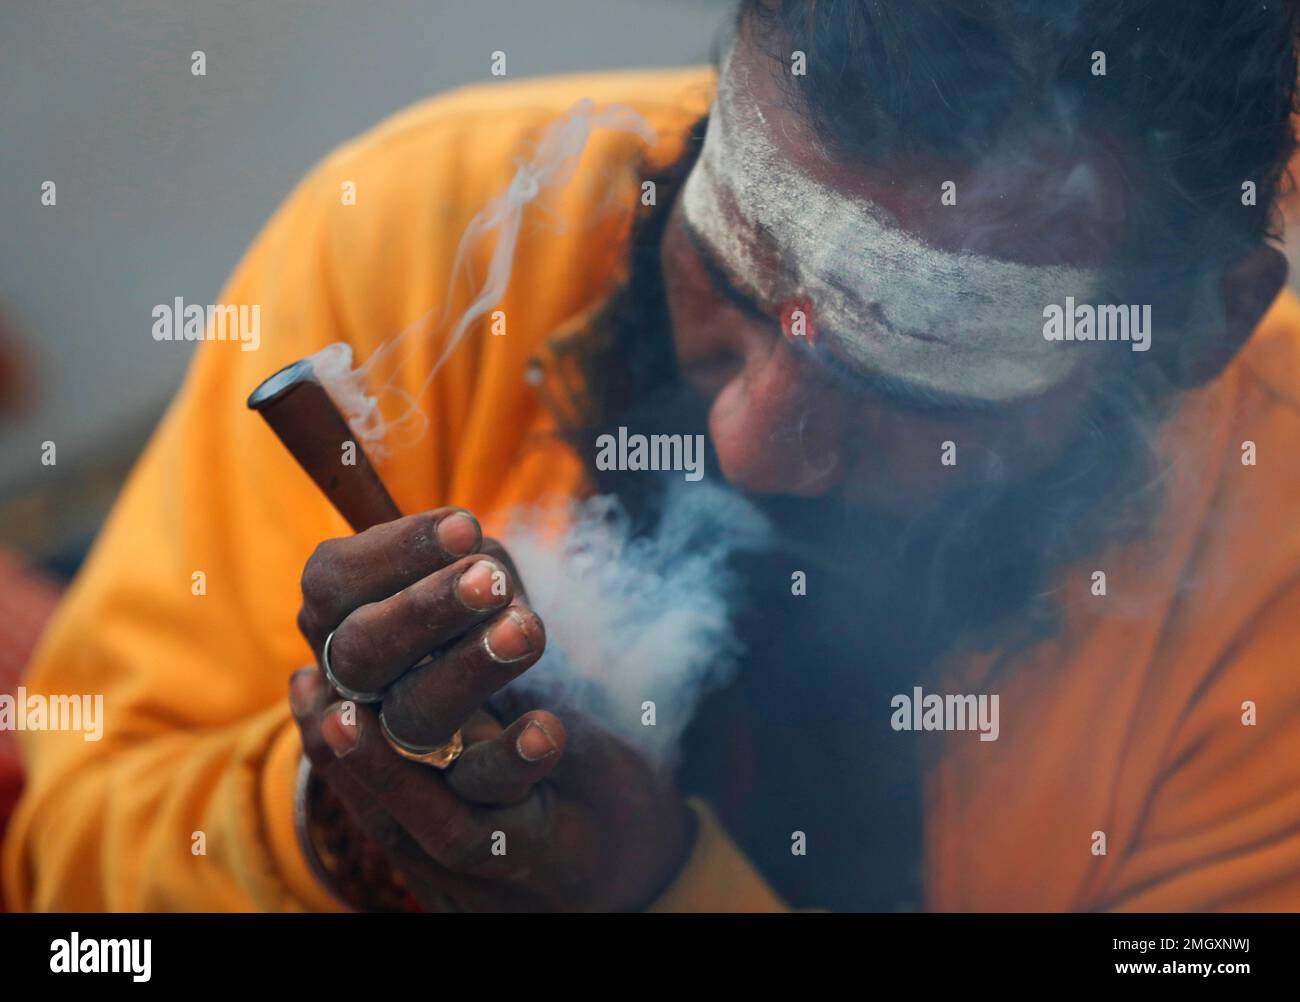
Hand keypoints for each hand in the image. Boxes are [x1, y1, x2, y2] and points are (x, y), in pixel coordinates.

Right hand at [290, 507, 695, 911]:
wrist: (530, 803)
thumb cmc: (487, 661)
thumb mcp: (476, 598)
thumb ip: (466, 565)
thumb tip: (469, 541)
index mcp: (343, 634)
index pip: (331, 582)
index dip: (392, 551)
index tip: (466, 525)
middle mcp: (352, 700)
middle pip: (362, 653)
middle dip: (424, 611)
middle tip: (490, 579)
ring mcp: (401, 763)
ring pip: (414, 719)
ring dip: (466, 671)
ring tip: (527, 631)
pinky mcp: (466, 823)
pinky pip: (478, 792)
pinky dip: (511, 756)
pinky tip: (545, 729)